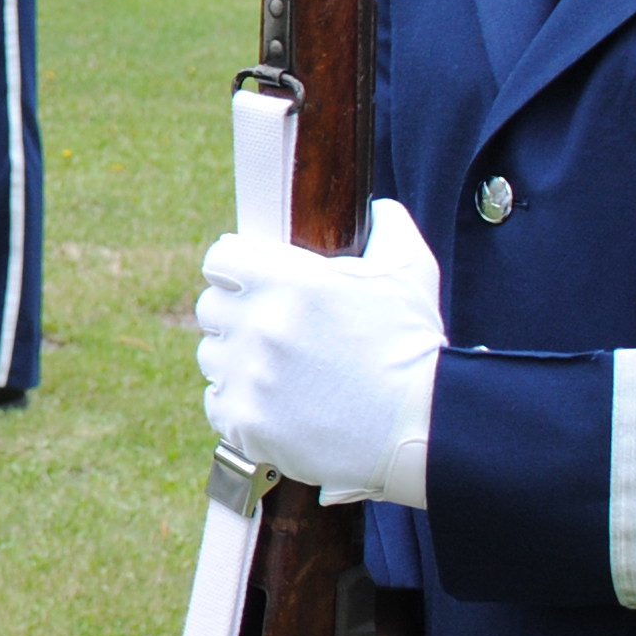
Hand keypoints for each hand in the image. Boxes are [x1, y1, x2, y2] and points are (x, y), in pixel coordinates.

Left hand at [195, 196, 440, 504]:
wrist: (424, 427)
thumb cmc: (414, 347)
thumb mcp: (410, 271)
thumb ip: (390, 229)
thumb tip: (380, 209)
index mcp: (290, 281)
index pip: (220, 259)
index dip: (236, 269)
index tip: (251, 282)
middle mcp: (262, 325)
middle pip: (211, 308)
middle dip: (237, 315)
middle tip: (272, 332)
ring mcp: (250, 376)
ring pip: (213, 357)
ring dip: (237, 362)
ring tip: (280, 372)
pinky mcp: (246, 422)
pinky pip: (218, 403)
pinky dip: (240, 406)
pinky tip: (275, 406)